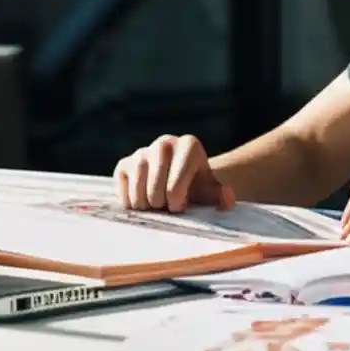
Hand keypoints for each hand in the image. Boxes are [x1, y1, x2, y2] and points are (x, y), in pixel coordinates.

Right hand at [113, 134, 235, 212]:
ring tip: (157, 205)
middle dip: (161, 206)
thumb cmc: (197, 186)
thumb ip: (221, 195)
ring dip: (146, 207)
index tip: (182, 206)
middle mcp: (164, 143)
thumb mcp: (211, 190)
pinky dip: (131, 203)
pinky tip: (143, 201)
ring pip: (137, 194)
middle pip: (154, 193)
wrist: (180, 179)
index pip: (175, 187)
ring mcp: (142, 152)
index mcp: (189, 146)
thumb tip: (227, 198)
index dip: (177, 204)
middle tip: (168, 206)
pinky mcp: (124, 164)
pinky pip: (123, 193)